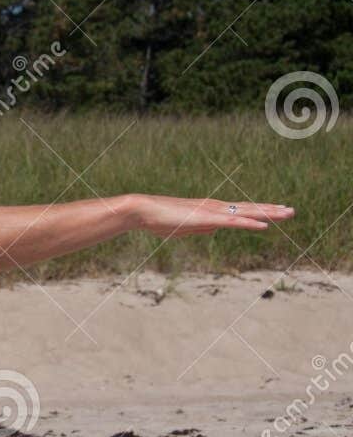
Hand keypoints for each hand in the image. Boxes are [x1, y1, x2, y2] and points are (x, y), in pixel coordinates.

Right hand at [130, 194, 293, 236]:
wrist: (144, 211)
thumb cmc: (160, 219)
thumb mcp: (186, 228)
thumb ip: (202, 227)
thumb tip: (215, 229)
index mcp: (211, 209)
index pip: (241, 210)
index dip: (260, 210)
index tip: (277, 211)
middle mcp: (216, 207)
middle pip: (249, 209)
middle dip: (271, 210)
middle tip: (292, 211)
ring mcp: (213, 212)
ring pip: (246, 213)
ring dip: (268, 214)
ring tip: (287, 214)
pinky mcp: (207, 218)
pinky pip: (233, 222)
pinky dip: (250, 224)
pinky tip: (265, 226)